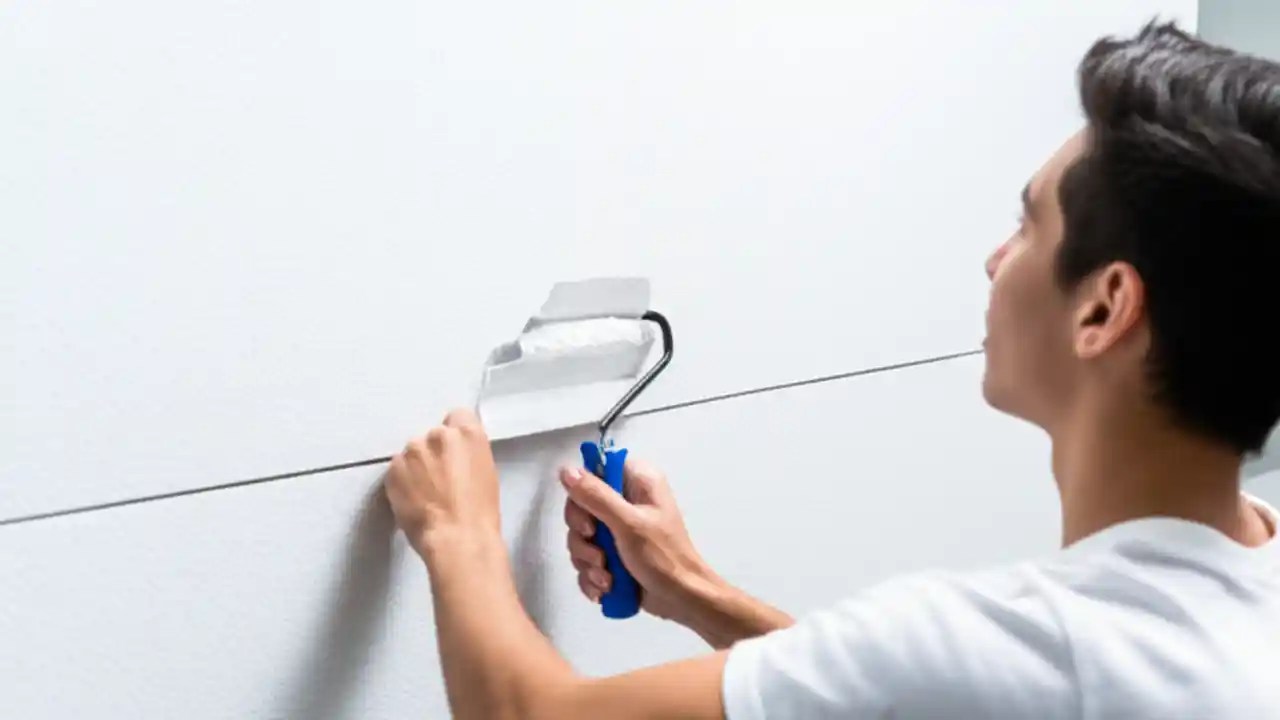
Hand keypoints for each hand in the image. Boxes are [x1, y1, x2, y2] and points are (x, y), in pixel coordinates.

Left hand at [385, 408, 500, 557]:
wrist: (457, 538)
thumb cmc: (480, 512)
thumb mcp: (486, 472)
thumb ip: (469, 453)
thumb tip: (456, 456)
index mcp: (468, 433)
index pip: (458, 416)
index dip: (455, 436)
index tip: (454, 453)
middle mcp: (438, 434)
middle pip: (433, 435)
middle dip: (434, 452)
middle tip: (440, 479)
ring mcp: (412, 451)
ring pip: (413, 453)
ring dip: (416, 467)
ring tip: (425, 493)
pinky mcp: (393, 470)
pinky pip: (398, 470)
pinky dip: (403, 481)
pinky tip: (413, 500)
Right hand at [560, 459, 716, 624]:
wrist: (682, 599)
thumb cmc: (663, 557)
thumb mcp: (628, 523)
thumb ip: (596, 496)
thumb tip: (566, 470)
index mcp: (638, 481)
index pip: (595, 472)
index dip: (583, 496)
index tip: (589, 523)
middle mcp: (627, 500)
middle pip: (581, 508)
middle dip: (584, 539)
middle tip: (599, 556)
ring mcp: (619, 528)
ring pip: (581, 537)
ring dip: (588, 562)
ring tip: (607, 579)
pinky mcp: (614, 553)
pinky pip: (587, 559)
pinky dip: (592, 575)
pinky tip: (604, 589)